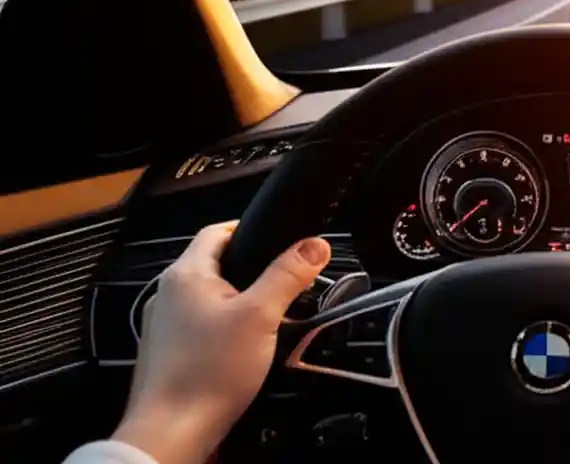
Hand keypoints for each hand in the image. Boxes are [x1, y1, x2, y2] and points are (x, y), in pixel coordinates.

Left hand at [114, 223, 330, 463]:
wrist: (172, 432)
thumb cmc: (207, 373)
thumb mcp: (260, 316)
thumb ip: (287, 275)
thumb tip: (314, 245)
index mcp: (186, 274)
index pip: (217, 231)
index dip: (249, 228)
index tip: (277, 237)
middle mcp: (168, 295)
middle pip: (215, 265)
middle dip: (250, 270)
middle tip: (282, 282)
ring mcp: (163, 326)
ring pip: (209, 299)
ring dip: (237, 302)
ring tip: (268, 317)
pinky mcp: (167, 353)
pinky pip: (200, 327)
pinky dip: (223, 329)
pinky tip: (243, 349)